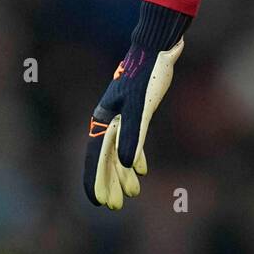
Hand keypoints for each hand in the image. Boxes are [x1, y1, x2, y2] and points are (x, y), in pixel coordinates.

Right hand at [84, 2, 189, 209]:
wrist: (158, 46)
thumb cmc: (147, 75)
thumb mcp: (141, 107)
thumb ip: (133, 134)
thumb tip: (126, 164)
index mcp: (104, 118)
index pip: (96, 155)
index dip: (96, 179)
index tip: (98, 202)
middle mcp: (109, 118)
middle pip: (106, 157)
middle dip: (111, 182)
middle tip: (116, 206)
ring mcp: (123, 114)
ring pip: (119, 149)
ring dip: (124, 172)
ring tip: (132, 193)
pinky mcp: (138, 108)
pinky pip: (133, 138)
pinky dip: (136, 155)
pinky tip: (142, 169)